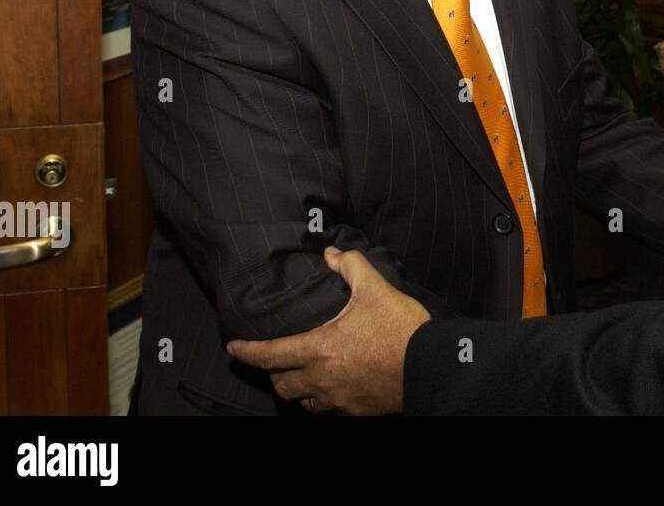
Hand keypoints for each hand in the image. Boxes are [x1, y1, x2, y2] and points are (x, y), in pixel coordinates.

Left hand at [227, 246, 430, 414]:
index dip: (247, 352)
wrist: (431, 366)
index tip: (233, 348)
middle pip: (281, 385)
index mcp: (319, 349)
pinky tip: (334, 386)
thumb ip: (351, 266)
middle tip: (274, 361)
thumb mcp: (376, 289)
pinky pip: (329, 410)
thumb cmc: (400, 328)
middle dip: (273, 373)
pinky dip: (324, 399)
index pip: (270, 355)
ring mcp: (338, 400)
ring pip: (303, 402)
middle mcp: (321, 380)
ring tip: (303, 374)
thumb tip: (332, 253)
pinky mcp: (356, 412)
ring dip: (298, 388)